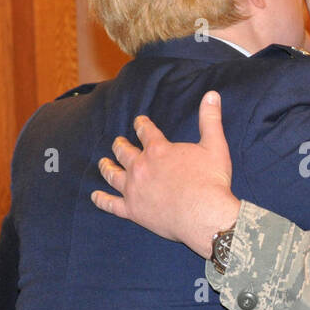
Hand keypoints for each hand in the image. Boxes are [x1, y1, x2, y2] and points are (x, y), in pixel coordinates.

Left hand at [91, 91, 239, 258]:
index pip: (145, 131)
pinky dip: (101, 200)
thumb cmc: (211, 181)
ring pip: (113, 175)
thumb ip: (210, 119)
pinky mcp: (133, 211)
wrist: (205, 215)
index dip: (141, 124)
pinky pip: (111, 204)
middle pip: (124, 152)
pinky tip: (95, 196)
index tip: (138, 121)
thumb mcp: (215, 145)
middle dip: (120, 145)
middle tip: (117, 142)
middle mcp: (141, 167)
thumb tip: (211, 95)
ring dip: (107, 167)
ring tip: (103, 163)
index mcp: (158, 150)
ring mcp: (134, 189)